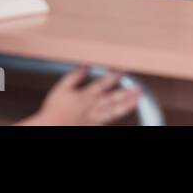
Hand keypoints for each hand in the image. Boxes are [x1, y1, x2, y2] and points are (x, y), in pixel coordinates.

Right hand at [25, 69, 140, 125]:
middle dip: (127, 92)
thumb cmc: (55, 108)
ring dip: (127, 105)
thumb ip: (74, 76)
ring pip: (114, 111)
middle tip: (139, 87)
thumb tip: (86, 65)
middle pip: (113, 99)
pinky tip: (124, 111)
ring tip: (138, 99)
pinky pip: (110, 120)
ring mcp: (95, 118)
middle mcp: (93, 106)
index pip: (103, 83)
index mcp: (86, 95)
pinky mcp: (95, 125)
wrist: (52, 127)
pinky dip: (118, 115)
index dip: (115, 76)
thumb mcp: (61, 88)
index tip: (124, 69)